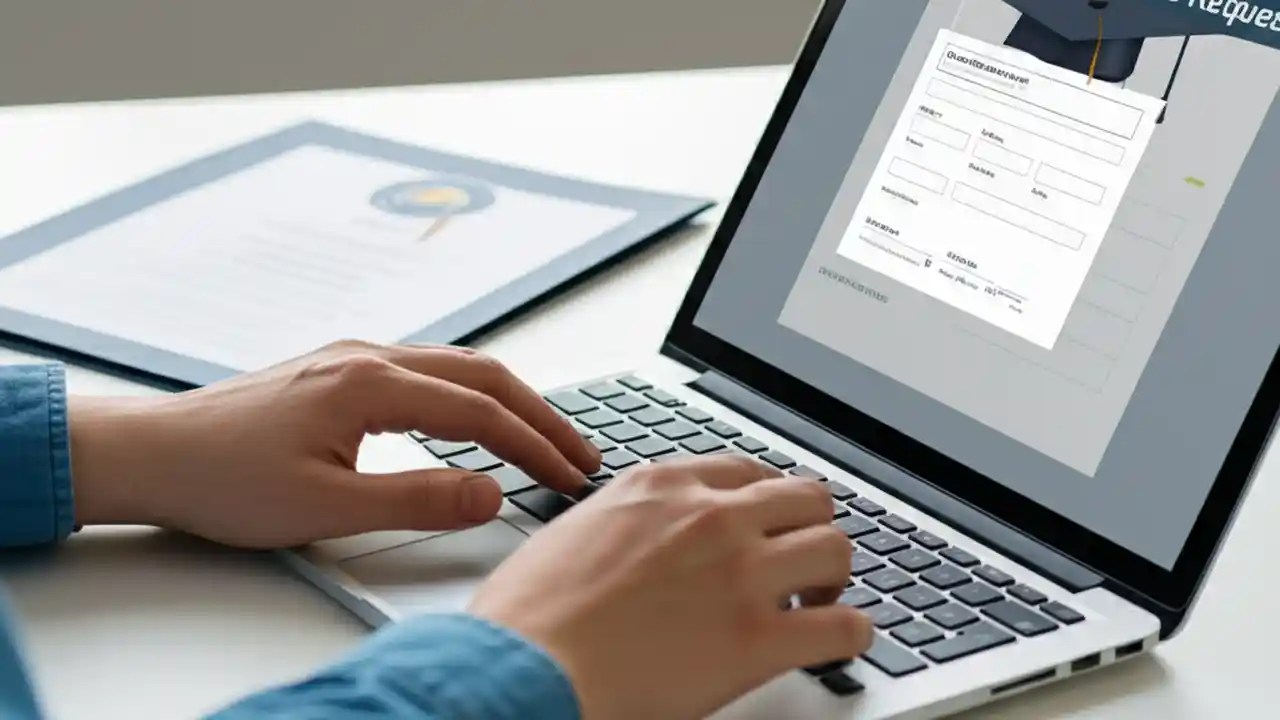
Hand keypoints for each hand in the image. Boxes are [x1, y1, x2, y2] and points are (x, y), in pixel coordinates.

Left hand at [68, 341, 599, 547]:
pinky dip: (470, 395)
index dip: (534, 446)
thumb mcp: (325, 506)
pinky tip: (475, 419)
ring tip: (543, 435)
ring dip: (507, 400)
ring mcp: (352, 358)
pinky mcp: (338, 370)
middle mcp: (368, 356)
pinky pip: (427, 371)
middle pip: (482, 374)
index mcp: (370, 383)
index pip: (480, 411)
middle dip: (539, 413)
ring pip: (456, 366)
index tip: (570, 477)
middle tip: (580, 451)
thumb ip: (417, 498)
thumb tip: (491, 493)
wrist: (152, 453)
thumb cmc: (223, 479)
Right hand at [469, 455, 873, 719]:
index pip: (745, 472)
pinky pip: (844, 625)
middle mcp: (709, 516)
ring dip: (834, 575)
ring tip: (819, 601)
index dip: (765, 502)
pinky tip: (834, 644)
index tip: (766, 523)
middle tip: (801, 560)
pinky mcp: (758, 638)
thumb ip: (625, 524)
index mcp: (659, 487)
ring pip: (835, 548)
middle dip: (808, 528)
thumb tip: (641, 541)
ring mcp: (739, 573)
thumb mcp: (571, 534)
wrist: (519, 671)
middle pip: (804, 497)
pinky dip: (849, 634)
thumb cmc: (526, 619)